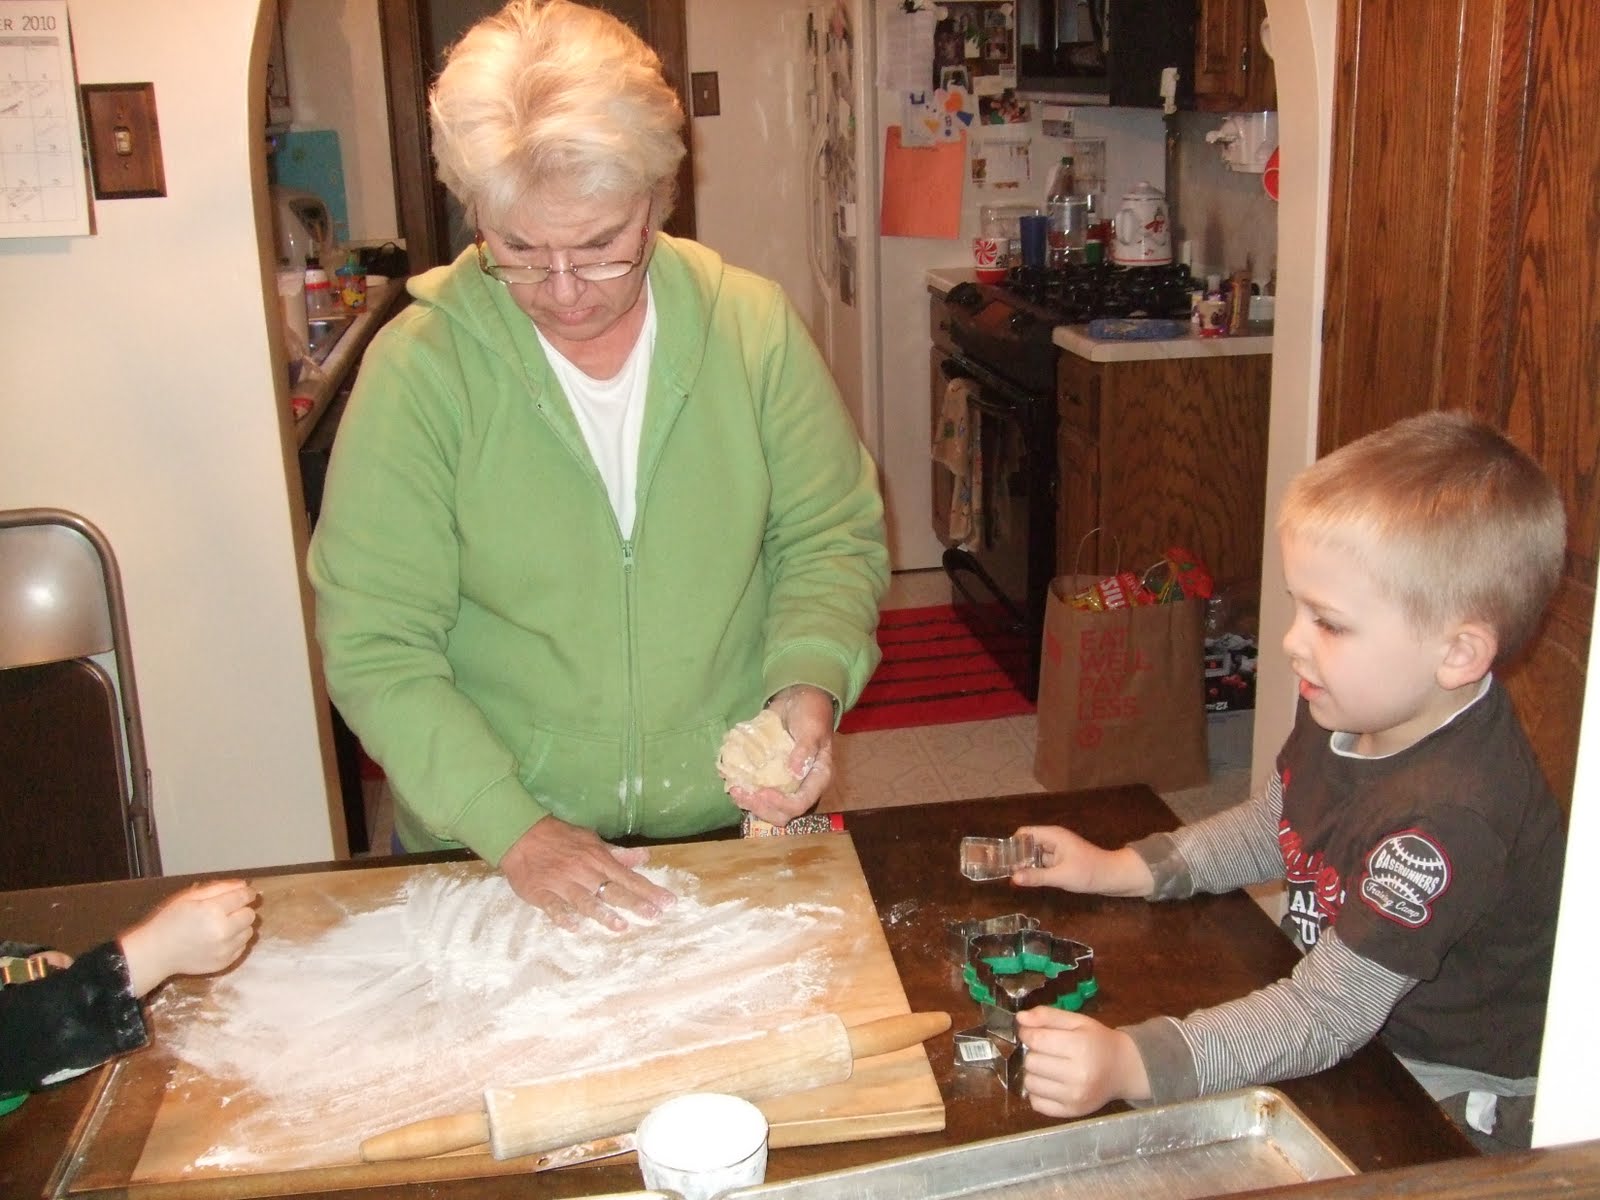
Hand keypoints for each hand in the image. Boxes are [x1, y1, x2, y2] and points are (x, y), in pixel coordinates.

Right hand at [120, 879, 258, 998]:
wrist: (156, 953)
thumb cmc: (170, 920)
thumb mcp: (189, 897)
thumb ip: (218, 888)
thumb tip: (244, 885)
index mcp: (213, 911)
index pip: (243, 898)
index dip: (247, 893)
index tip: (246, 893)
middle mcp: (223, 931)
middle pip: (250, 915)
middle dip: (242, 910)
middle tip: (228, 911)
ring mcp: (225, 950)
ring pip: (249, 932)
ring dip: (240, 927)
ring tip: (222, 926)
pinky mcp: (224, 963)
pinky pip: (242, 948)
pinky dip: (235, 942)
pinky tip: (219, 940)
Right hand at [499, 816, 676, 931]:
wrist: (521, 833)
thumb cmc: (560, 838)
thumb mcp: (592, 841)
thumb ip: (617, 854)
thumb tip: (645, 857)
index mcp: (597, 859)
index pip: (628, 877)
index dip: (649, 890)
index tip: (668, 902)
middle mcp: (583, 872)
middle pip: (612, 889)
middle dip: (634, 902)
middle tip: (654, 915)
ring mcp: (562, 883)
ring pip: (585, 900)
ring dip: (603, 913)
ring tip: (621, 926)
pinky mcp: (541, 892)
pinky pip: (553, 906)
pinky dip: (563, 916)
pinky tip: (574, 926)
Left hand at [726, 685, 834, 824]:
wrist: (799, 701)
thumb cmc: (811, 714)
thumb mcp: (812, 728)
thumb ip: (805, 749)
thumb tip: (795, 772)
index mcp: (817, 778)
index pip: (801, 803)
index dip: (781, 804)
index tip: (763, 792)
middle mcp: (801, 786)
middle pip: (782, 814)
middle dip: (761, 808)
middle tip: (742, 793)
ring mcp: (784, 784)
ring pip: (766, 807)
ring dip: (748, 803)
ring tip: (734, 789)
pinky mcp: (769, 777)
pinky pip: (756, 792)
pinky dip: (743, 791)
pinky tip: (731, 780)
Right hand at [1009, 825, 1153, 896]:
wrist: (1113, 877)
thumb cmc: (1088, 872)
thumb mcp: (1061, 876)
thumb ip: (1036, 876)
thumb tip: (1012, 877)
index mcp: (1052, 835)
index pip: (1024, 833)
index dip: (1012, 844)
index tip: (1001, 859)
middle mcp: (1053, 840)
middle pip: (1027, 843)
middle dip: (1016, 856)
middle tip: (1001, 871)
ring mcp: (1057, 851)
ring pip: (1034, 855)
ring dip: (1025, 864)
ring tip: (1010, 877)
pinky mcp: (1061, 861)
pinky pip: (1043, 862)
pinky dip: (1035, 869)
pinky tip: (1028, 880)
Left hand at [1015, 1007, 1150, 1117]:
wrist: (1122, 1069)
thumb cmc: (1097, 1041)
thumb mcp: (1077, 1021)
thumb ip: (1047, 1016)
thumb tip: (1020, 1019)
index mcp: (1081, 1047)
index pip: (1036, 1040)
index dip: (1027, 1033)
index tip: (1030, 1032)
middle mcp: (1078, 1076)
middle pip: (1031, 1062)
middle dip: (1033, 1053)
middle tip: (1045, 1051)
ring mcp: (1074, 1098)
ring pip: (1030, 1084)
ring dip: (1033, 1073)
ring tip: (1048, 1067)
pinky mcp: (1071, 1112)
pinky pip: (1036, 1104)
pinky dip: (1037, 1093)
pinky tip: (1050, 1083)